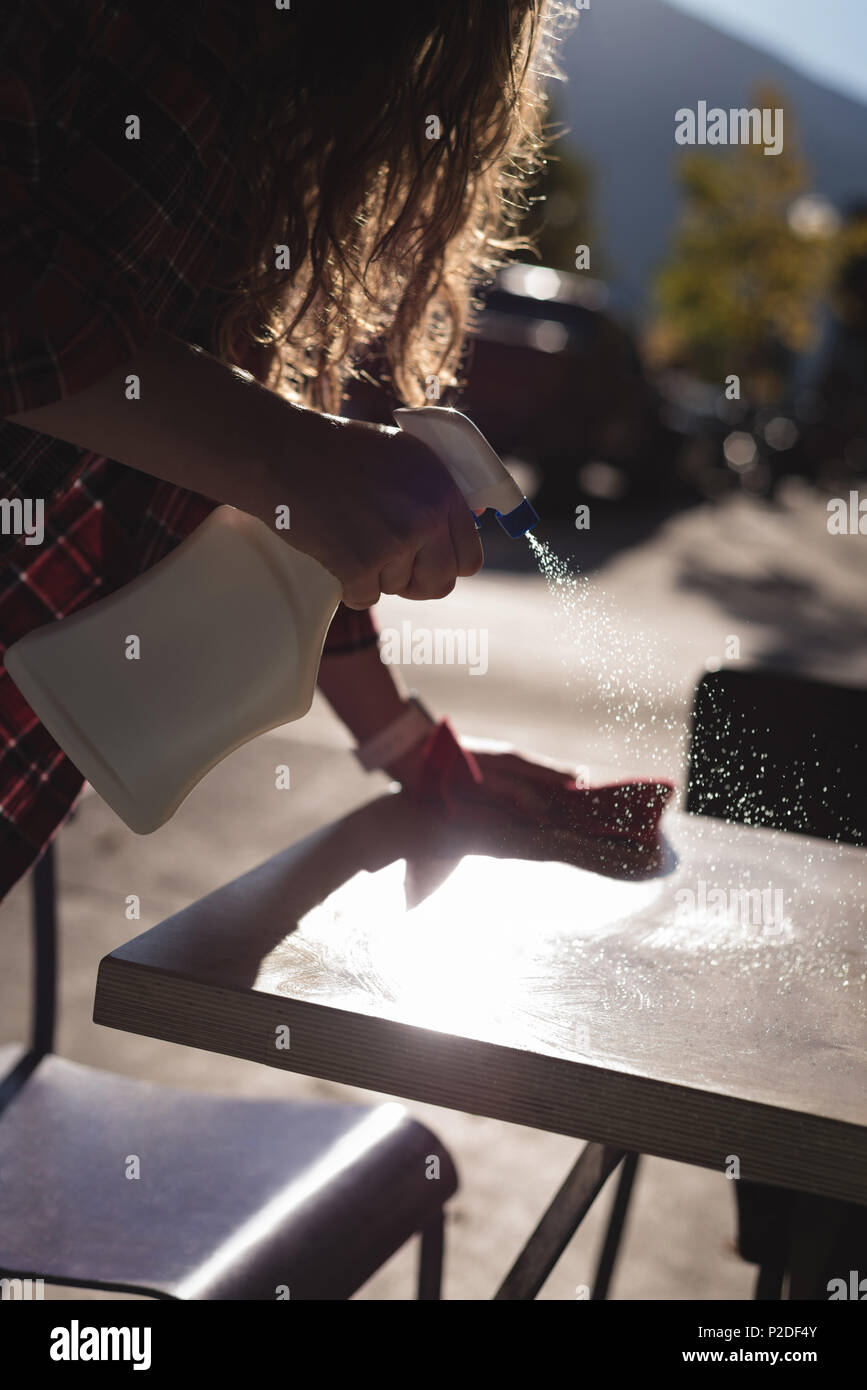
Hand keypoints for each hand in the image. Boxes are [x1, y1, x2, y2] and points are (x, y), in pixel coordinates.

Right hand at [275, 416, 483, 608]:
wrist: (284, 453)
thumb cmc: (337, 452)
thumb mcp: (403, 457)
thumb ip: (432, 494)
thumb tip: (457, 528)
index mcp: (444, 489)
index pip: (470, 557)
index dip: (445, 565)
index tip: (425, 564)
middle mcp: (428, 516)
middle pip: (441, 583)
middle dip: (416, 583)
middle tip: (390, 570)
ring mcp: (396, 541)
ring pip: (398, 588)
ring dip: (375, 576)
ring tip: (350, 537)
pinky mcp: (362, 563)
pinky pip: (365, 598)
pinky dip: (348, 586)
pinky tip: (334, 552)